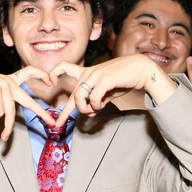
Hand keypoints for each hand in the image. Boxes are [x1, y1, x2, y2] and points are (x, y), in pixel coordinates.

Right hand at [0, 64, 53, 141]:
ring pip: (9, 113)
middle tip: (52, 122)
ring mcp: (3, 85)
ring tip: (3, 137)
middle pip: (28, 100)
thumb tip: (4, 115)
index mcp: (7, 80)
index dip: (41, 75)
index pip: (29, 72)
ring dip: (6, 128)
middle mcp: (8, 82)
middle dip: (41, 112)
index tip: (52, 81)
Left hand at [52, 54, 175, 125]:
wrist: (140, 70)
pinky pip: (93, 98)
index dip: (54, 73)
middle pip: (74, 94)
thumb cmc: (123, 80)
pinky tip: (102, 106)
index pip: (64, 67)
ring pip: (80, 96)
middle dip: (64, 112)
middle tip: (59, 125)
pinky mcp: (104, 79)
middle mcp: (89, 73)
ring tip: (94, 111)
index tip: (51, 83)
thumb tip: (89, 113)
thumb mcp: (107, 93)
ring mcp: (96, 75)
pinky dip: (96, 106)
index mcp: (87, 73)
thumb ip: (97, 102)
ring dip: (85, 108)